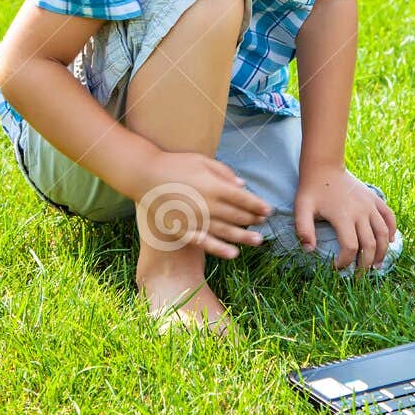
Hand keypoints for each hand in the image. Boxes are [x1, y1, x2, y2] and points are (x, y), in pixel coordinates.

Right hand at [136, 151, 273, 259]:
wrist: (144, 176)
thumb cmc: (175, 164)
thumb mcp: (202, 161)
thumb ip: (224, 173)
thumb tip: (243, 185)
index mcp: (214, 186)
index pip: (244, 199)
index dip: (258, 206)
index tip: (269, 210)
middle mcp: (208, 205)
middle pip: (237, 216)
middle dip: (253, 220)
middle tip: (264, 223)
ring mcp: (196, 220)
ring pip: (226, 232)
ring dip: (244, 237)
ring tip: (258, 241)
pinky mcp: (183, 230)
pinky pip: (205, 243)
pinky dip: (221, 249)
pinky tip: (233, 254)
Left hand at [293, 163, 396, 274]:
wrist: (324, 165)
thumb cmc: (311, 188)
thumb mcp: (301, 208)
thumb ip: (303, 229)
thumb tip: (309, 250)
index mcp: (343, 216)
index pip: (350, 247)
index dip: (345, 261)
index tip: (337, 268)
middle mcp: (361, 212)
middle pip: (370, 244)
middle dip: (365, 264)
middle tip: (359, 276)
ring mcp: (370, 205)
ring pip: (383, 233)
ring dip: (382, 252)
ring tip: (376, 265)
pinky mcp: (374, 199)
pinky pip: (389, 216)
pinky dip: (392, 230)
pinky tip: (390, 242)